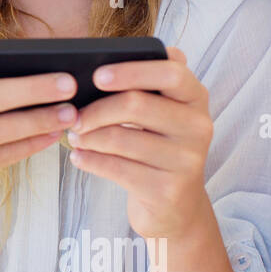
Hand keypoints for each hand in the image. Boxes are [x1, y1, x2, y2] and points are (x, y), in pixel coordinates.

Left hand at [64, 46, 212, 241]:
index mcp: (195, 97)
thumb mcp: (161, 112)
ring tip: (74, 136)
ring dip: (87, 136)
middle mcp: (198, 127)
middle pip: (136, 105)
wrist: (175, 207)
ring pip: (119, 138)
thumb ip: (145, 84)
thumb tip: (102, 65)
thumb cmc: (157, 147)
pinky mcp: (167, 190)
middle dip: (95, 110)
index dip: (131, 71)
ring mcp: (185, 160)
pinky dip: (89, 160)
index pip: (171, 73)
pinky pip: (115, 168)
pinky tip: (78, 157)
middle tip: (73, 116)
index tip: (97, 75)